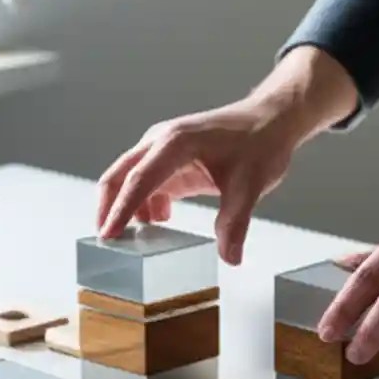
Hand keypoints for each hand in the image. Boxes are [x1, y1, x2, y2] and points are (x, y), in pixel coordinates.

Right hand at [97, 47, 357, 264]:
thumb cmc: (259, 143)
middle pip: (119, 175)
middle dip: (109, 208)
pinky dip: (144, 203)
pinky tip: (160, 220)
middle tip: (108, 242)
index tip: (108, 235)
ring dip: (126, 208)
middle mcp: (162, 141)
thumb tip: (230, 257)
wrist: (270, 121)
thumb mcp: (251, 186)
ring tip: (135, 239)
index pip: (139, 180)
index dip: (121, 210)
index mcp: (177, 143)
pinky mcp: (169, 159)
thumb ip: (235, 222)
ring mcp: (162, 149)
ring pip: (128, 179)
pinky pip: (145, 182)